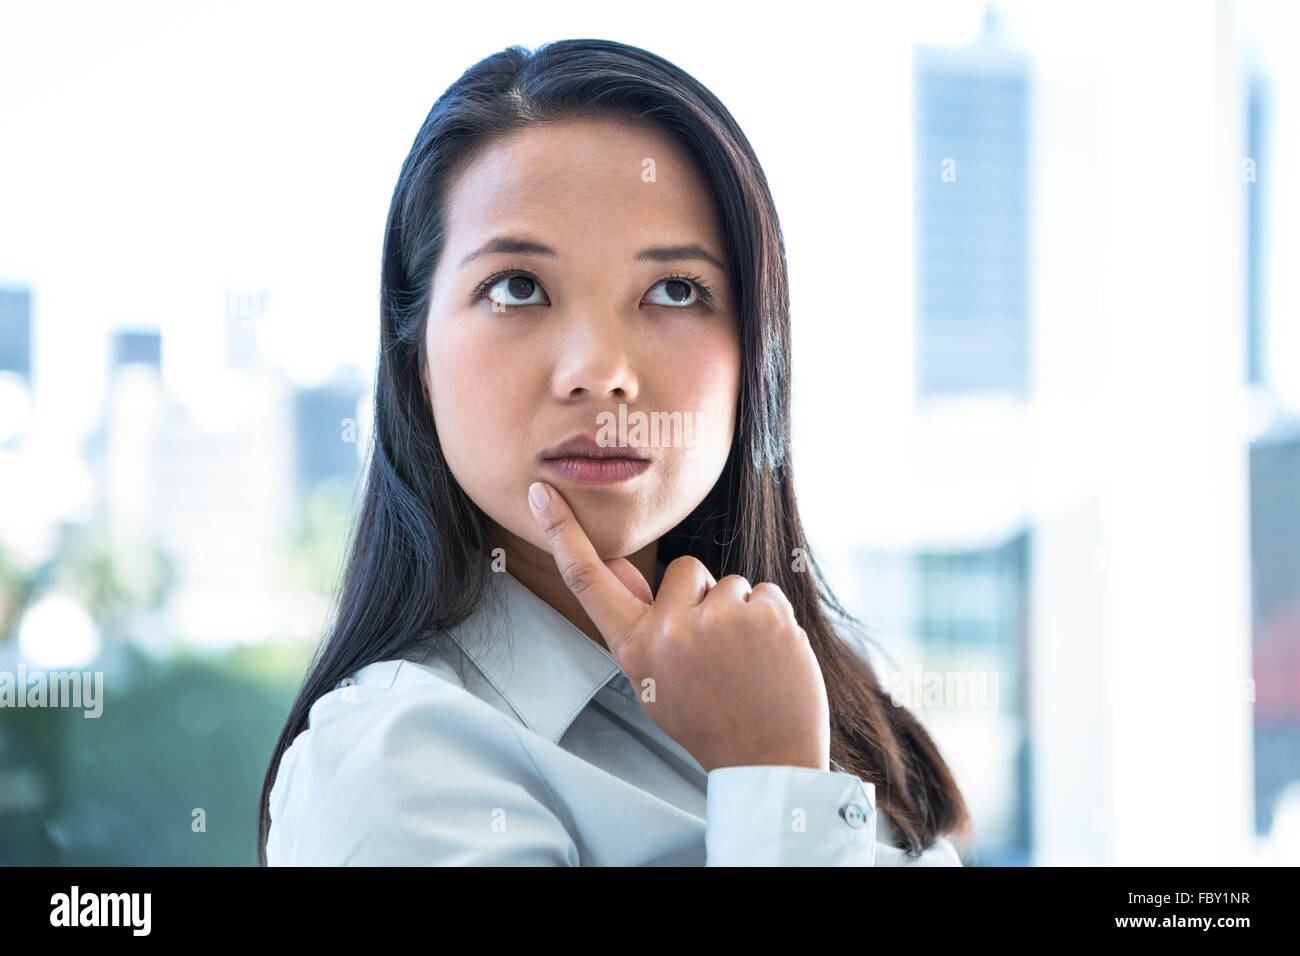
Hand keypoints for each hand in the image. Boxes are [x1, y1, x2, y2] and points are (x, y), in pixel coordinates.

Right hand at [527, 480, 830, 773]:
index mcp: (633, 648)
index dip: (561, 532)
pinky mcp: (765, 615)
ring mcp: (720, 619)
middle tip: (714, 649)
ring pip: (728, 582)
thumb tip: (615, 562)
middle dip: (699, 597)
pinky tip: (769, 657)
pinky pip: (764, 591)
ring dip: (738, 611)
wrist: (765, 757)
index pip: (587, 580)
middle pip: (683, 571)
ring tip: (744, 660)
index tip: (543, 492)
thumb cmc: (706, 717)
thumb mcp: (653, 677)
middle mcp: (670, 630)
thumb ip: (635, 620)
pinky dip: (770, 618)